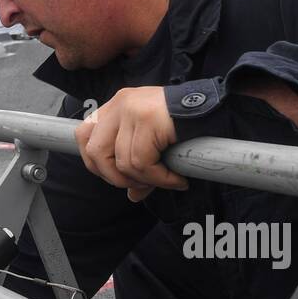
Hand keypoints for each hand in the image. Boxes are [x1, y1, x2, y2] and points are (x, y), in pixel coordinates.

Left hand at [75, 87, 187, 201]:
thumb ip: (137, 166)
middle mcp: (120, 103)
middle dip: (115, 177)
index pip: (83, 135)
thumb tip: (132, 195)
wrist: (214, 109)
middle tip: (142, 184)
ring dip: (146, 180)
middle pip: (96, 152)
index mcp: (116, 105)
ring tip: (167, 180)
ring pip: (122, 162)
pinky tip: (176, 179)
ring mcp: (131, 109)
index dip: (94, 163)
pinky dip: (159, 178)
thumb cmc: (183, 126)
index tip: (115, 177)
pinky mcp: (146, 119)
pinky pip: (142, 162)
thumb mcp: (152, 143)